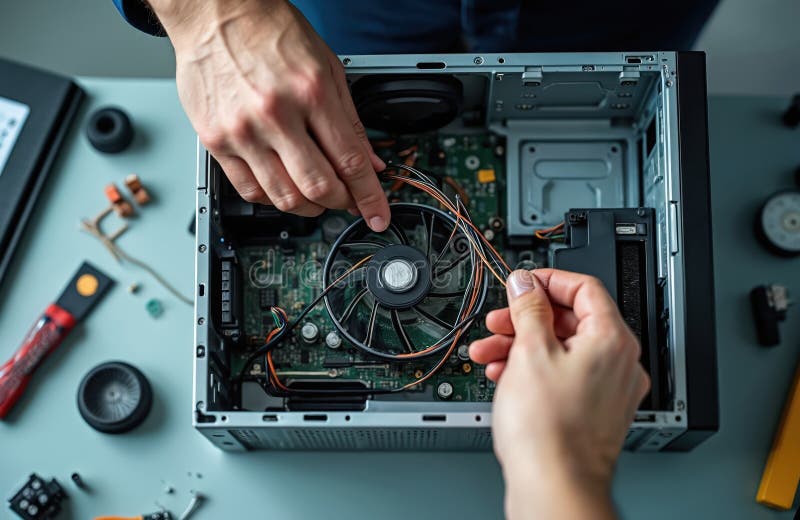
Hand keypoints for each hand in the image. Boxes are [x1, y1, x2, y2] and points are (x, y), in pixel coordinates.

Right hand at [150, 0, 389, 229]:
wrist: (216, 13)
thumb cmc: (271, 32)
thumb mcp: (327, 67)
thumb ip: (350, 120)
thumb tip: (370, 161)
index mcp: (310, 92)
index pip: (350, 161)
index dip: (369, 196)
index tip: (378, 214)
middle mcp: (275, 114)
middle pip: (319, 186)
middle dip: (342, 203)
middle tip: (347, 201)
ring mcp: (242, 130)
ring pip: (284, 196)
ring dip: (310, 206)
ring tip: (317, 197)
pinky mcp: (215, 140)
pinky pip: (249, 189)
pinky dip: (273, 199)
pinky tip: (284, 189)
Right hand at [470, 269, 649, 519]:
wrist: (553, 485)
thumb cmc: (549, 429)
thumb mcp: (529, 351)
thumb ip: (529, 309)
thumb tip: (525, 284)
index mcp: (612, 340)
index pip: (585, 288)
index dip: (548, 281)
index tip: (521, 284)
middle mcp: (619, 363)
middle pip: (571, 320)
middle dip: (526, 319)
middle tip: (499, 322)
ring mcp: (609, 390)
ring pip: (563, 350)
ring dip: (523, 345)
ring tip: (490, 353)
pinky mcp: (595, 411)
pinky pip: (565, 375)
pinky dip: (535, 370)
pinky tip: (505, 376)